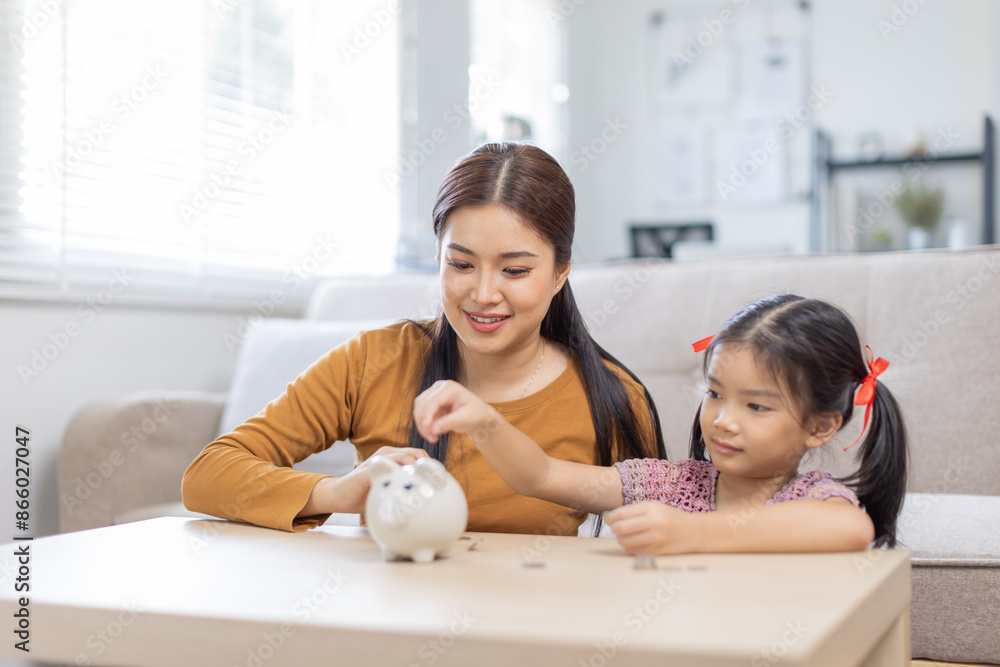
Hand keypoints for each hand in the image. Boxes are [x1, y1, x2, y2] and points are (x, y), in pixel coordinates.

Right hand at [307, 446, 428, 515]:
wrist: (338, 496)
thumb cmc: (365, 494)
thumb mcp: (390, 490)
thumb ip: (404, 489)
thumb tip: (427, 503)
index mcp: (394, 457)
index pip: (420, 456)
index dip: (431, 469)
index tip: (437, 485)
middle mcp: (387, 454)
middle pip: (417, 454)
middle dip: (428, 470)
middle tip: (432, 489)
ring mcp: (378, 460)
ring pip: (406, 457)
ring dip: (417, 472)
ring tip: (422, 491)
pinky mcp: (369, 470)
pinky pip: (388, 468)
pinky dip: (399, 477)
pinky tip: (403, 493)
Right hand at [412, 380, 500, 444]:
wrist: (478, 415)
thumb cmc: (475, 414)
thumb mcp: (466, 418)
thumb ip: (449, 422)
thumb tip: (433, 429)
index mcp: (449, 388)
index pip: (432, 400)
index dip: (427, 414)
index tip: (426, 428)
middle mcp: (439, 388)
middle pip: (422, 403)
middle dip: (423, 421)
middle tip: (430, 437)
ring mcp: (434, 394)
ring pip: (419, 409)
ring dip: (422, 425)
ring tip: (432, 438)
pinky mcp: (431, 403)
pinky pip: (421, 414)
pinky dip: (424, 425)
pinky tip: (432, 435)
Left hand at [604, 502, 697, 554]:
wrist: (693, 531)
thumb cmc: (670, 517)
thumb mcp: (654, 508)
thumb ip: (633, 511)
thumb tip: (610, 518)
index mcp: (651, 509)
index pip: (622, 514)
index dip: (611, 518)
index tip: (608, 519)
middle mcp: (654, 523)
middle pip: (621, 528)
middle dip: (614, 529)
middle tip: (615, 528)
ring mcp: (656, 539)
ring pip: (626, 542)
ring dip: (621, 539)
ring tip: (625, 536)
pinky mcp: (657, 551)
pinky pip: (634, 551)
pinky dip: (630, 547)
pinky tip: (634, 542)